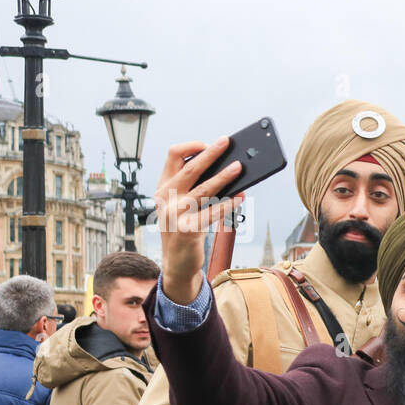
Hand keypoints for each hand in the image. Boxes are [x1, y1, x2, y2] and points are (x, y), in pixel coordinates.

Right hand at [153, 138, 244, 303]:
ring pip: (204, 189)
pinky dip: (228, 204)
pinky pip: (213, 213)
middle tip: (226, 142)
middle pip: (190, 169)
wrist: (176, 261)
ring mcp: (175, 214)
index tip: (207, 144)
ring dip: (224, 177)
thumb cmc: (185, 227)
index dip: (190, 147)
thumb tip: (226, 169)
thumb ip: (195, 187)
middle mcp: (166, 198)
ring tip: (239, 167)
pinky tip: (241, 197)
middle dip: (210, 154)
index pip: (172, 156)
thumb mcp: (182, 204)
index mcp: (163, 186)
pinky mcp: (188, 230)